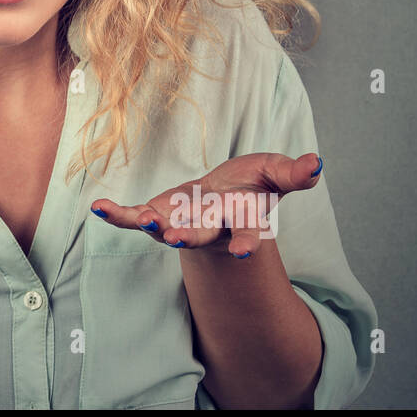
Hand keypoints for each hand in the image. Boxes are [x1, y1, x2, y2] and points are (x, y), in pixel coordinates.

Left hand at [90, 152, 323, 257]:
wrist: (220, 200)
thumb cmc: (249, 187)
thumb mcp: (273, 174)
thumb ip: (293, 174)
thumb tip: (318, 164)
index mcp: (240, 221)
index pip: (247, 235)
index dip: (246, 243)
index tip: (244, 252)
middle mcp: (209, 228)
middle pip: (200, 237)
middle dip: (189, 238)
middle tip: (177, 239)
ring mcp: (180, 225)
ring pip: (166, 230)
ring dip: (155, 226)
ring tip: (147, 218)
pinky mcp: (157, 217)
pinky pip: (134, 219)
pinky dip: (116, 215)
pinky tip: (98, 207)